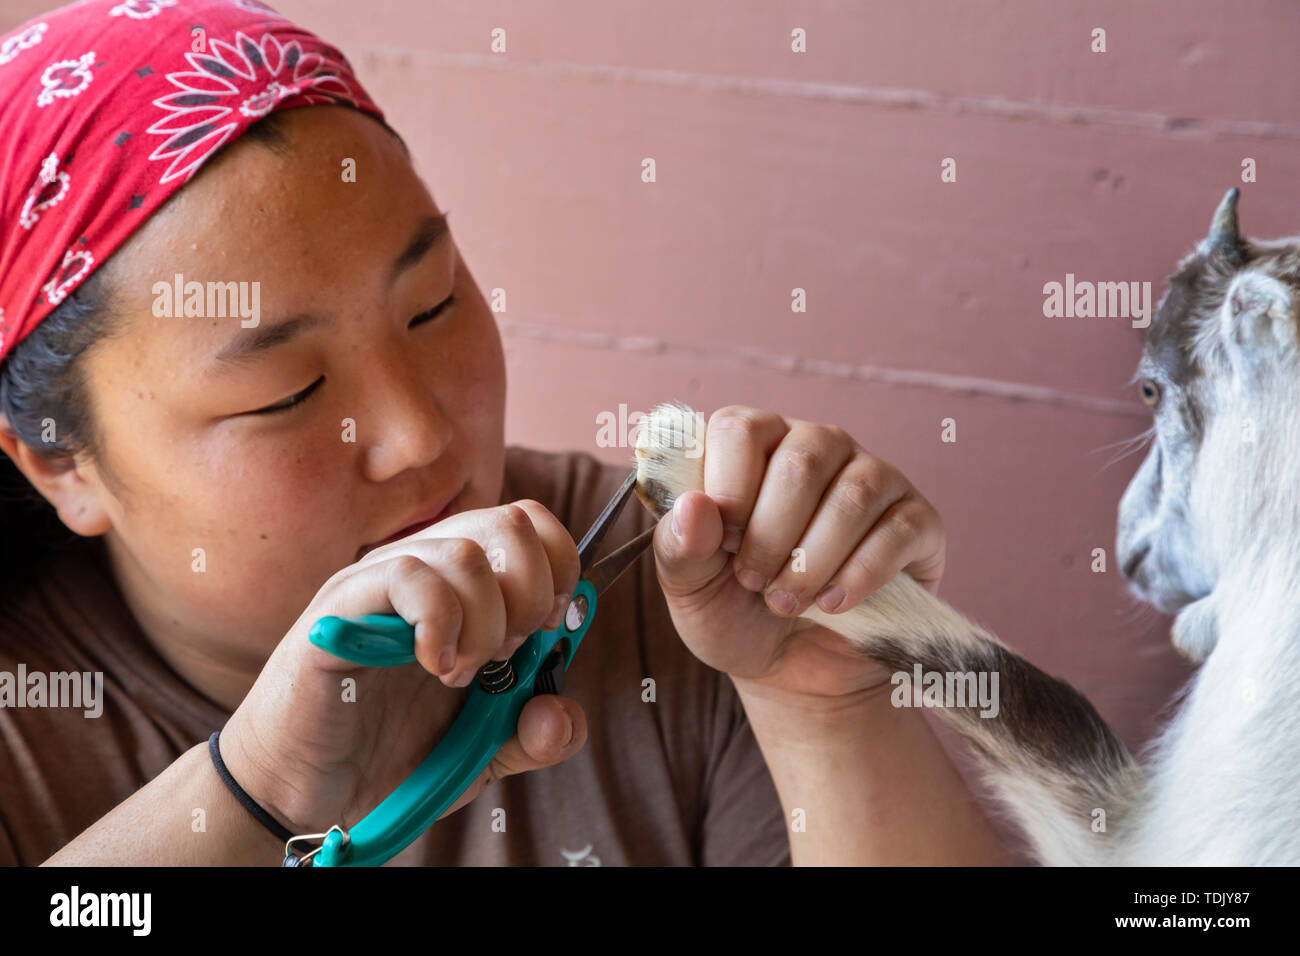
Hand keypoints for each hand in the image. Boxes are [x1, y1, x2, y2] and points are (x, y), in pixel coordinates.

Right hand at [221, 500, 587, 839]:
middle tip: (504, 654)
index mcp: (463, 586)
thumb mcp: (483, 754)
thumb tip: (561, 712)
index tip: (546, 629)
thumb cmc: (386, 758)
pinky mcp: (340, 607)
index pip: (529, 524)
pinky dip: (439, 625)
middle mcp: (424, 569)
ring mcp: (379, 582)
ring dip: (485, 622)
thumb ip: (535, 736)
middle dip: (531, 593)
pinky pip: (407, 577)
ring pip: (464, 553)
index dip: (560, 567)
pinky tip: (434, 668)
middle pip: (509, 523)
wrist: (303, 792)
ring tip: (460, 676)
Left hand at [650, 406, 945, 702]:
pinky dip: (859, 576)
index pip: (739, 427)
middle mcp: (817, 446)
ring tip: (786, 603)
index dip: (728, 488)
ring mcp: (873, 478)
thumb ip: (680, 547)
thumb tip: (693, 506)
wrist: (793, 671)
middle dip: (769, 536)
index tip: (722, 542)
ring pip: (853, 496)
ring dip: (811, 562)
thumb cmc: (735, 613)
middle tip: (752, 582)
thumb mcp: (690, 589)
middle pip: (800, 461)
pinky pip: (898, 532)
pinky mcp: (917, 521)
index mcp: (754, 445)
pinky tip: (832, 605)